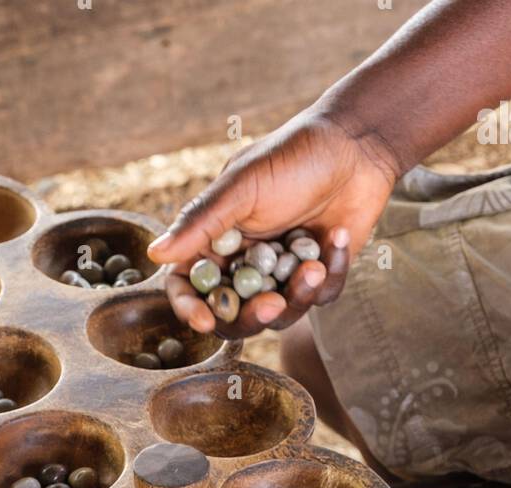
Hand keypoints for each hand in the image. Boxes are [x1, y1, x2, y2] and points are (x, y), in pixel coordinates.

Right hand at [147, 109, 396, 338]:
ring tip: (315, 264)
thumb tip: (155, 255)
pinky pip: (320, 297)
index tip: (204, 320)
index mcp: (216, 241)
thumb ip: (200, 223)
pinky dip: (330, 271)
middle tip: (272, 303)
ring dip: (298, 295)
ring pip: (281, 315)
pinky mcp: (319, 277)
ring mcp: (283, 274)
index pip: (190, 286)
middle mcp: (245, 263)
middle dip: (252, 316)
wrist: (355, 145)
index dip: (191, 307)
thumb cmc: (291, 157)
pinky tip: (336, 236)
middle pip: (234, 314)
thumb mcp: (241, 187)